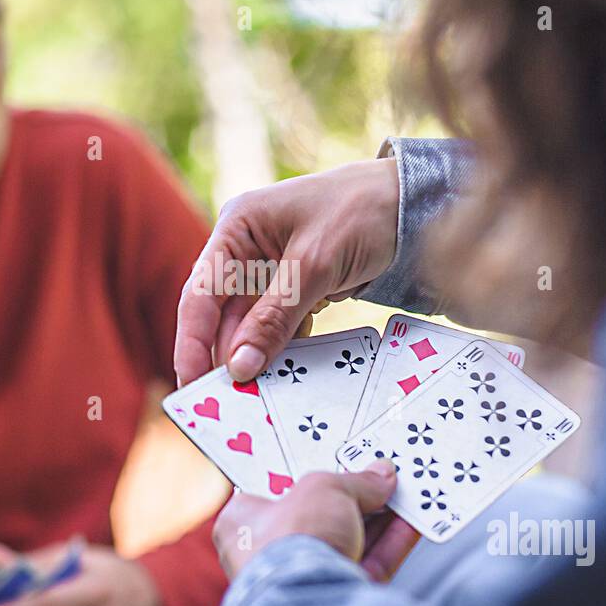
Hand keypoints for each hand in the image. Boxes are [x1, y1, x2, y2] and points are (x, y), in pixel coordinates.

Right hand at [175, 157, 399, 385]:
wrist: (413, 203)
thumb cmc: (361, 211)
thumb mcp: (315, 264)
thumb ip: (275, 317)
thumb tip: (239, 366)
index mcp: (236, 227)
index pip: (200, 293)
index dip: (191, 340)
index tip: (192, 381)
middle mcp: (245, 250)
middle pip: (221, 314)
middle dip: (225, 356)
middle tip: (229, 402)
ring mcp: (270, 271)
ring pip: (249, 326)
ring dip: (254, 358)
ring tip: (257, 396)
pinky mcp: (295, 289)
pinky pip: (278, 327)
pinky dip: (282, 350)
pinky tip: (286, 376)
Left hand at [212, 461, 419, 581]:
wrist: (305, 601)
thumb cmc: (287, 544)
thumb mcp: (323, 488)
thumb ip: (355, 481)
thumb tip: (380, 477)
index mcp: (241, 524)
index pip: (275, 490)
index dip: (309, 474)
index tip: (337, 461)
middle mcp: (269, 555)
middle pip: (320, 516)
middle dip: (355, 497)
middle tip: (380, 476)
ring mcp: (304, 580)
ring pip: (350, 540)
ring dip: (381, 518)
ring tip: (406, 492)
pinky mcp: (337, 596)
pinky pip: (370, 562)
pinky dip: (393, 542)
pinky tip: (413, 521)